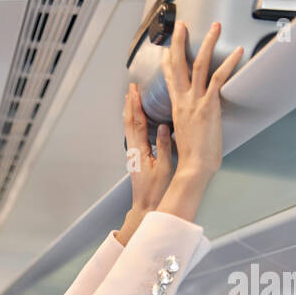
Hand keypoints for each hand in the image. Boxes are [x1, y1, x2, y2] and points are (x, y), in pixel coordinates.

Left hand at [117, 81, 174, 245]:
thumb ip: (164, 146)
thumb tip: (166, 127)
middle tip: (131, 88)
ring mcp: (133, 154)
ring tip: (132, 98)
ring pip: (130, 128)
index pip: (137, 122)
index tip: (135, 90)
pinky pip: (133, 134)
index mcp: (139, 150)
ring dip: (131, 111)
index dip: (136, 105)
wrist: (145, 206)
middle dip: (130, 104)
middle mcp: (133, 150)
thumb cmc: (155, 191)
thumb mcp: (164, 167)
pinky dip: (134, 122)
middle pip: (129, 122)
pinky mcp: (136, 157)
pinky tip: (138, 119)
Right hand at [161, 21, 241, 182]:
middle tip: (182, 27)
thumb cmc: (192, 158)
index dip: (168, 62)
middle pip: (179, 66)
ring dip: (207, 44)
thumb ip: (186, 123)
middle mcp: (183, 102)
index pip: (170, 80)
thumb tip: (190, 122)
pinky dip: (228, 63)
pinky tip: (237, 51)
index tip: (167, 49)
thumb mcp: (185, 135)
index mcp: (178, 108)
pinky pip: (218, 79)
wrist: (193, 168)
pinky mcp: (209, 106)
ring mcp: (195, 102)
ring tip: (215, 28)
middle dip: (180, 43)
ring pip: (198, 66)